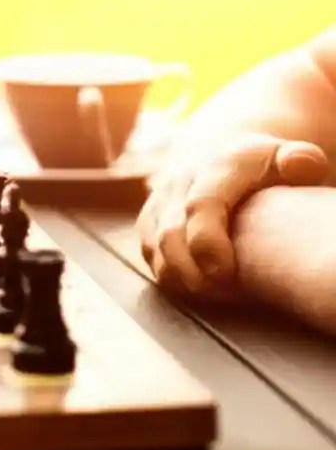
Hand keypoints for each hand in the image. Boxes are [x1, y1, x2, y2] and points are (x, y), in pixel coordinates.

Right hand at [137, 133, 327, 295]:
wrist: (219, 153)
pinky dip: (170, 277)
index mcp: (216, 166)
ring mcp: (158, 202)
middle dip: (192, 272)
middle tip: (224, 295)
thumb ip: (300, 160)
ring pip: (155, 249)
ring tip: (213, 295)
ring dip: (181, 278)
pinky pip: (149, 256)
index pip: (201, 206)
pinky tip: (197, 287)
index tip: (226, 274)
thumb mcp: (287, 158)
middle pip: (171, 235)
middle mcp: (179, 182)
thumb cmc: (264, 168)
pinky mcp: (148, 222)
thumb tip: (298, 164)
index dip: (208, 243)